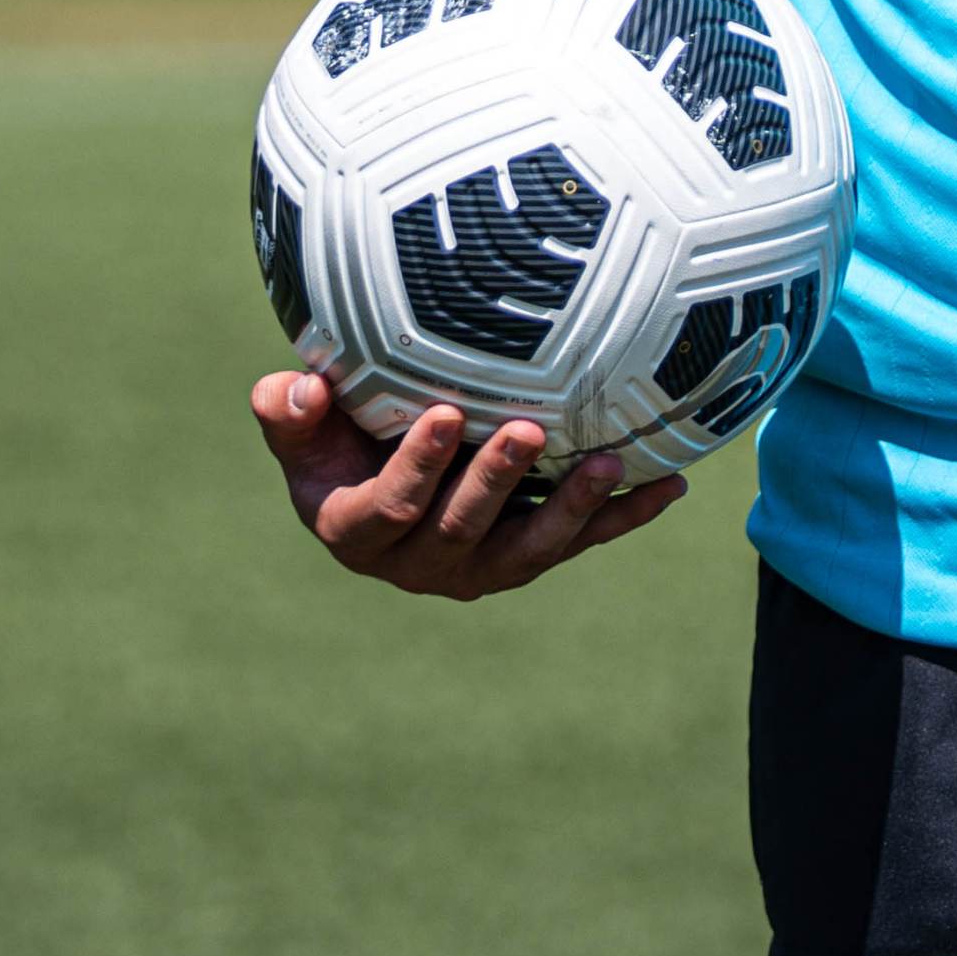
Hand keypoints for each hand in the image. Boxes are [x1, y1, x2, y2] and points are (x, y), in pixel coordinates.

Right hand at [251, 369, 686, 600]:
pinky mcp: (526, 556)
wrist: (377, 474)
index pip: (389, 507)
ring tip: (609, 462)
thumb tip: (299, 388)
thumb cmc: (334, 438)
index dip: (419, 466)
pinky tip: (669, 486)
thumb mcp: (300, 427)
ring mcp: (478, 567)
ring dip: (571, 508)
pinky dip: (624, 517)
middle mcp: (418, 563)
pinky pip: (578, 543)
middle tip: (531, 428)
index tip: (450, 411)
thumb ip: (287, 411)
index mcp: (356, 531)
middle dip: (497, 481)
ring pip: (528, 550)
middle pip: (462, 530)